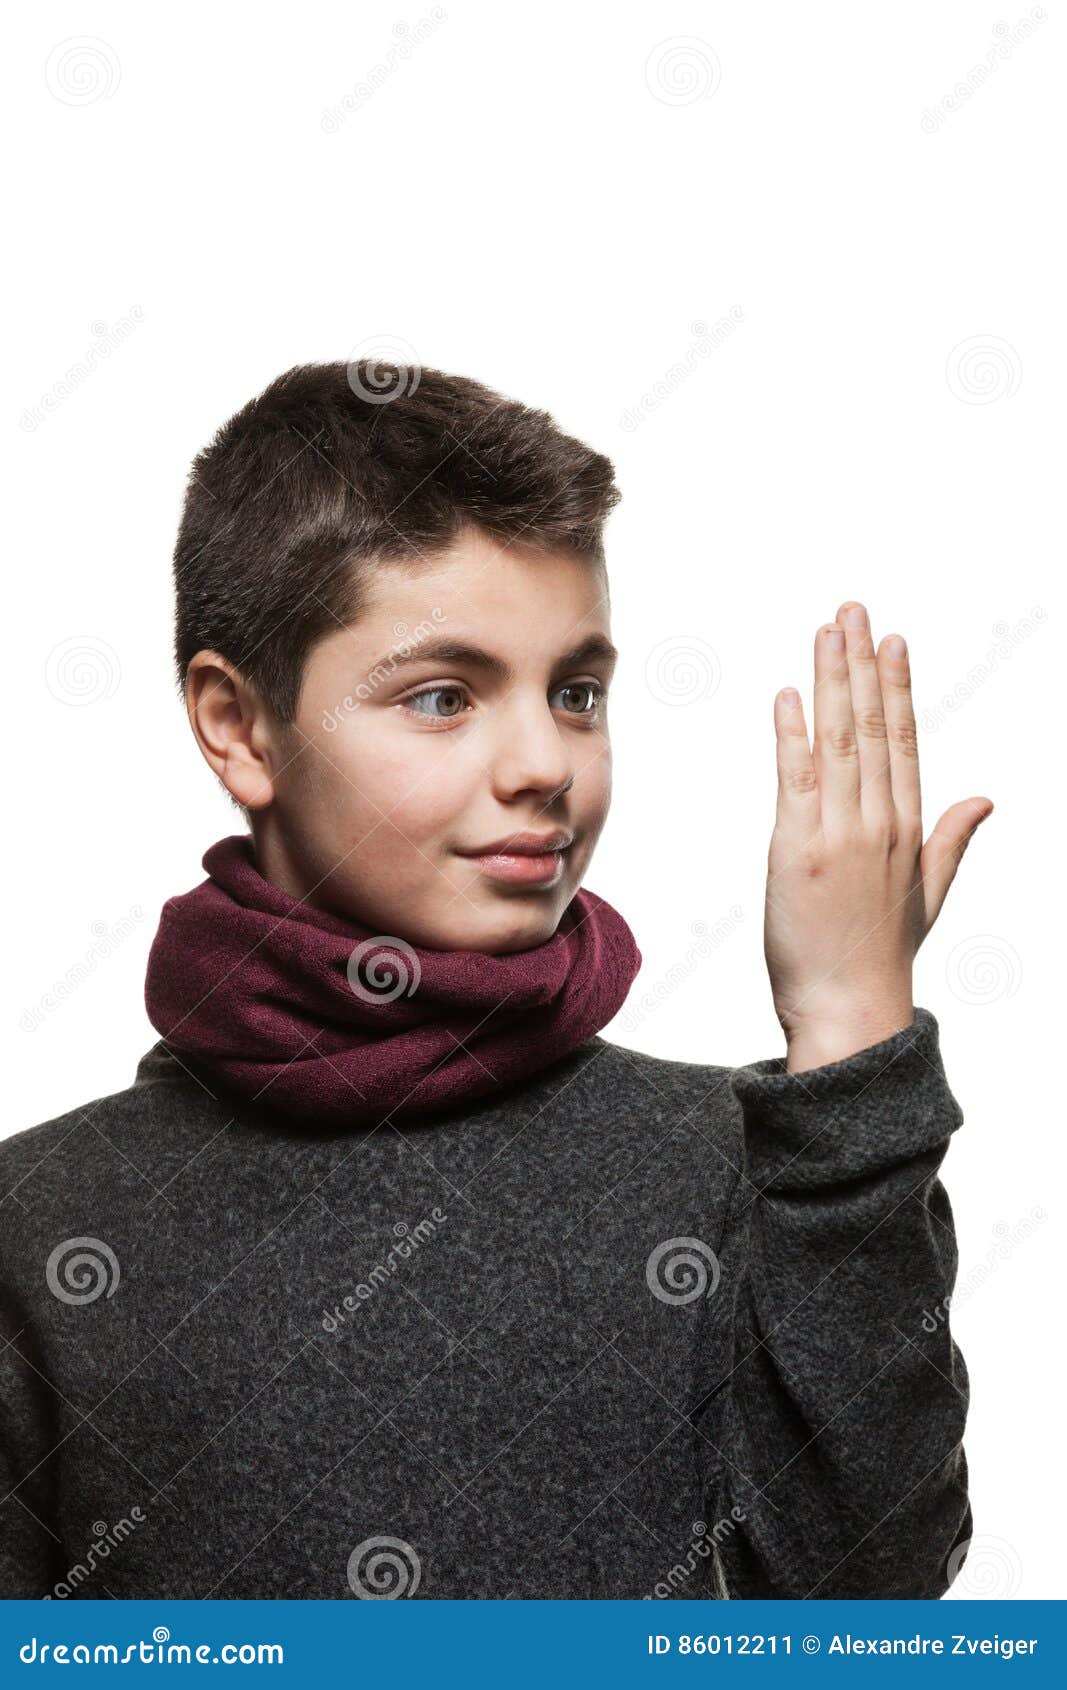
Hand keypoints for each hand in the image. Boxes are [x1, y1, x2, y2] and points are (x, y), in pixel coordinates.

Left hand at [765, 600, 992, 1072]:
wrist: (848, 1008)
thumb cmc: (881, 955)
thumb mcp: (928, 894)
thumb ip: (952, 840)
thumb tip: (986, 798)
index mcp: (908, 828)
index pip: (903, 740)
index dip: (895, 686)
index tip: (890, 640)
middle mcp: (879, 823)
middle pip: (871, 727)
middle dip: (860, 664)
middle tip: (851, 611)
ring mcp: (841, 834)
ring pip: (837, 742)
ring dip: (829, 682)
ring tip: (825, 632)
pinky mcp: (799, 851)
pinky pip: (796, 781)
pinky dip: (792, 736)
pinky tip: (789, 695)